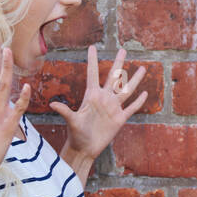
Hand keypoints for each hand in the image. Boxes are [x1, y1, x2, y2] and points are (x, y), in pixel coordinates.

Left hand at [48, 45, 147, 159]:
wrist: (85, 148)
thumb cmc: (76, 135)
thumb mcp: (71, 121)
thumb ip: (65, 111)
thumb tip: (52, 104)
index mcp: (91, 96)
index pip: (93, 74)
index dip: (93, 60)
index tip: (92, 47)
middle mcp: (104, 99)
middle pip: (114, 77)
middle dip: (118, 63)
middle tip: (123, 49)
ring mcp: (113, 108)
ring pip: (126, 90)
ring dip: (134, 80)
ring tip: (142, 68)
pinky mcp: (120, 119)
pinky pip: (131, 108)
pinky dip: (138, 101)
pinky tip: (145, 93)